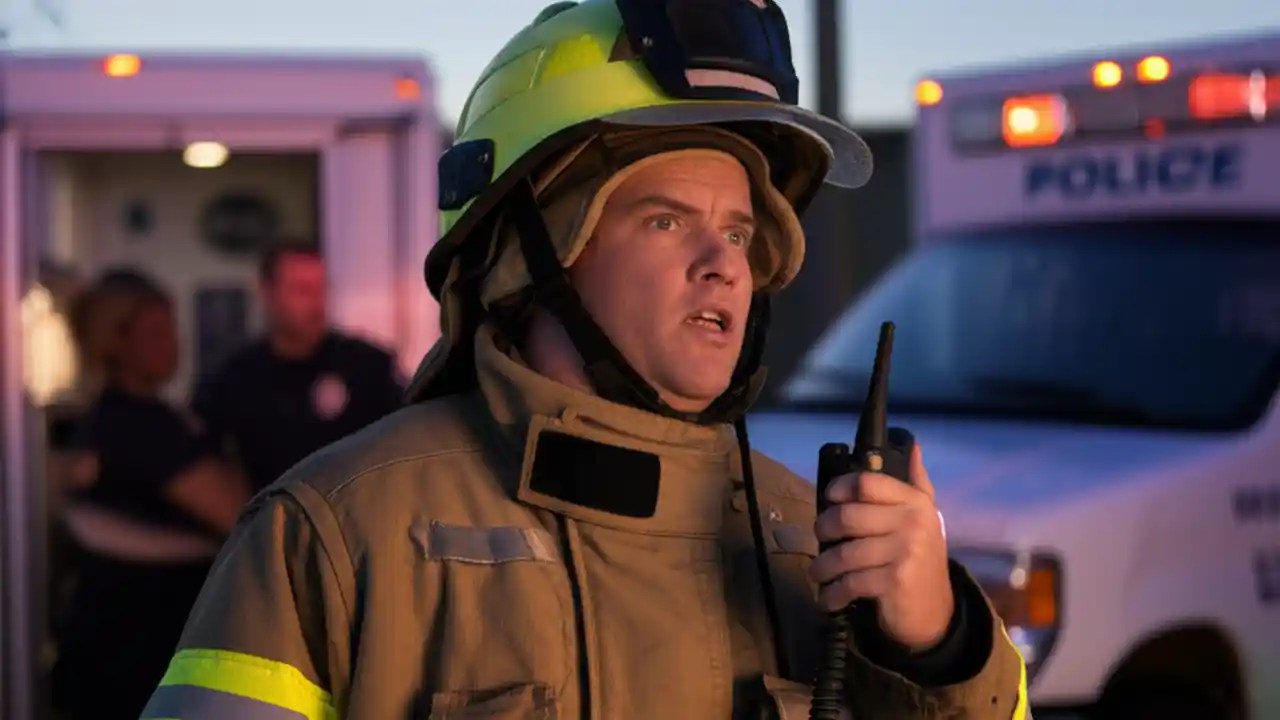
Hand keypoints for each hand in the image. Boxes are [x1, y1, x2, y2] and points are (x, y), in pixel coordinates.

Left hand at [808, 443, 953, 650]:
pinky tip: (827, 598)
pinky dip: (832, 593)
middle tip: (819, 539)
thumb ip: (916, 482)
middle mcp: (912, 522)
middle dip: (823, 529)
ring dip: (822, 567)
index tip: (829, 499)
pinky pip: (849, 583)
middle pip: (847, 516)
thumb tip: (912, 443)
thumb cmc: (921, 560)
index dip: (840, 488)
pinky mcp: (894, 581)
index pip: (868, 483)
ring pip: (843, 553)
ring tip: (818, 573)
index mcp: (915, 502)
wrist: (936, 613)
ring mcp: (904, 551)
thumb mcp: (924, 518)